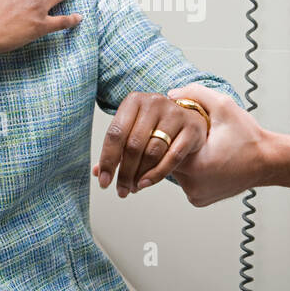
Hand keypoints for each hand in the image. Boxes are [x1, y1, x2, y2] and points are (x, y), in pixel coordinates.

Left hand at [93, 92, 207, 196]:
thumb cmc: (155, 127)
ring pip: (152, 151)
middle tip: (121, 190)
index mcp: (134, 101)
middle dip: (125, 172)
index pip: (115, 133)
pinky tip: (146, 183)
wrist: (188, 120)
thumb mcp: (133, 132)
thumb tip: (98, 173)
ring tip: (134, 187)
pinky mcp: (192, 127)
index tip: (104, 181)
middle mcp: (154, 102)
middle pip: (134, 144)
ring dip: (140, 175)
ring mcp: (175, 114)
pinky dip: (157, 174)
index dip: (108, 160)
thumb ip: (116, 150)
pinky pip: (172, 157)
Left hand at [157, 83, 270, 206]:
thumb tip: (171, 94)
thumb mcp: (224, 106)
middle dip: (177, 145)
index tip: (186, 126)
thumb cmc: (249, 137)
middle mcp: (192, 185)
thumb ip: (195, 94)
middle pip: (167, 160)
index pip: (164, 146)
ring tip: (205, 149)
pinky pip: (186, 181)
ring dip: (183, 158)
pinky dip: (192, 171)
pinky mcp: (199, 200)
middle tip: (198, 137)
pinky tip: (207, 161)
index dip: (172, 132)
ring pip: (176, 170)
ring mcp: (196, 195)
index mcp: (195, 165)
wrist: (269, 162)